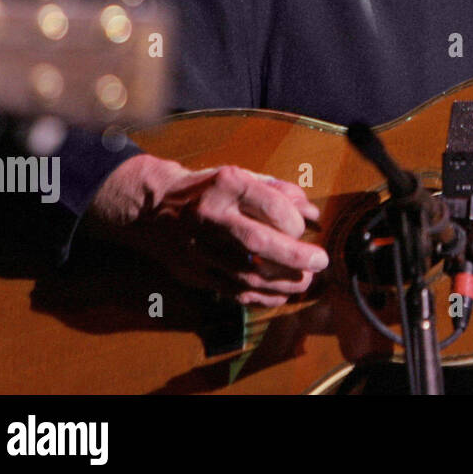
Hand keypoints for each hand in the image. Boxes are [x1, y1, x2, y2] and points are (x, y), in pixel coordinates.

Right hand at [83, 154, 328, 306]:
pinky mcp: (193, 272)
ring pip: (245, 273)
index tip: (305, 228)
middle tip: (319, 261)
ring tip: (305, 280)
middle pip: (257, 242)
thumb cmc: (209, 190)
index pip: (270, 205)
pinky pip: (232, 291)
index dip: (294, 220)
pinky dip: (261, 297)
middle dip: (294, 256)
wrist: (153, 207)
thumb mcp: (242, 177)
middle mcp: (210, 215)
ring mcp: (198, 247)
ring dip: (282, 282)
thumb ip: (280, 192)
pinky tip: (280, 294)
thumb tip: (312, 214)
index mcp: (226, 184)